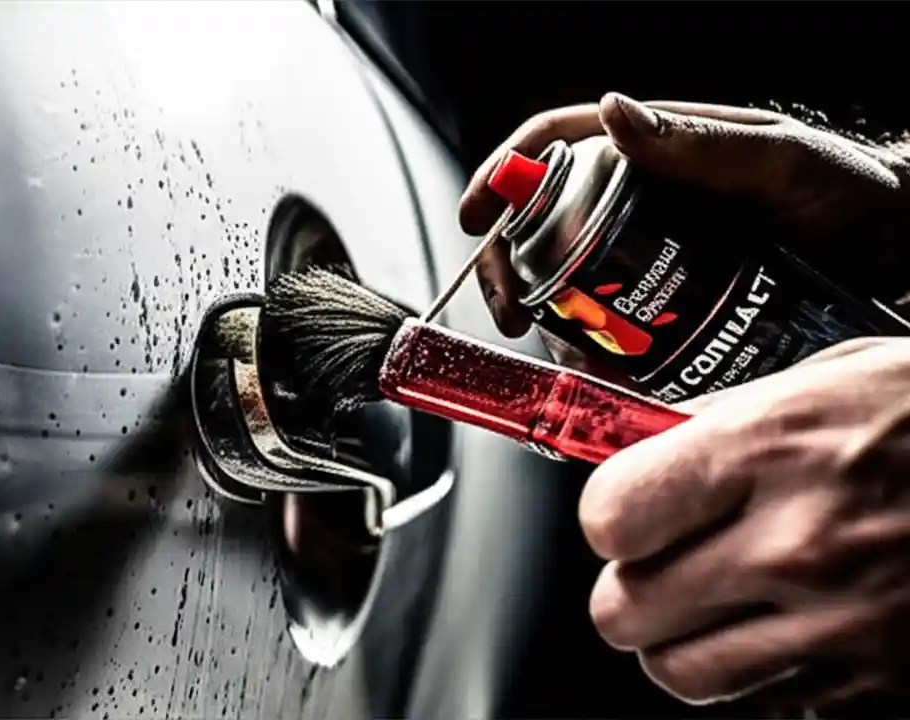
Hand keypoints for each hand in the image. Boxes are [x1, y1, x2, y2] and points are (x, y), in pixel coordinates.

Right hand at [459, 92, 909, 339]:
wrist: (902, 256)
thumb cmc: (852, 194)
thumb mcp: (777, 161)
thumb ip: (699, 141)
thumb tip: (613, 114)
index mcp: (655, 152)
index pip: (552, 149)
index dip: (501, 176)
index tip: (476, 217)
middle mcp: (642, 203)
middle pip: (542, 223)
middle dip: (510, 265)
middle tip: (511, 308)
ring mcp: (652, 255)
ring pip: (568, 279)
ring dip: (546, 313)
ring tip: (558, 344)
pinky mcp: (669, 305)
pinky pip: (610, 324)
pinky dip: (590, 348)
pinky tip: (596, 365)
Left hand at [579, 337, 909, 706]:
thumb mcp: (834, 380)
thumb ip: (729, 421)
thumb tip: (646, 449)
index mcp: (774, 450)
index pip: (609, 517)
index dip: (611, 519)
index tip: (631, 513)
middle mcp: (800, 546)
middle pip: (625, 612)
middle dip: (636, 589)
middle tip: (669, 565)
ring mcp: (846, 628)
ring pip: (682, 673)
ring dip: (690, 641)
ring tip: (730, 603)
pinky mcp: (882, 688)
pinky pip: (769, 704)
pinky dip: (769, 676)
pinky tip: (803, 629)